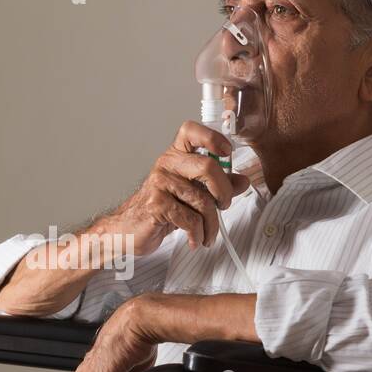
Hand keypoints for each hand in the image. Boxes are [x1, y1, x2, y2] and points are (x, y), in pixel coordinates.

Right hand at [98, 122, 251, 255]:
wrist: (128, 229)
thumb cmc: (159, 209)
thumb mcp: (191, 194)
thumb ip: (217, 186)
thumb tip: (243, 181)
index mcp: (175, 156)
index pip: (191, 131)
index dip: (212, 137)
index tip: (226, 152)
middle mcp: (166, 164)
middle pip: (207, 167)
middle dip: (223, 192)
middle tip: (224, 206)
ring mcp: (160, 184)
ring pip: (202, 201)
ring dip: (211, 224)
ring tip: (209, 234)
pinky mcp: (156, 205)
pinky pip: (190, 219)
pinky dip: (198, 235)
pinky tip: (195, 240)